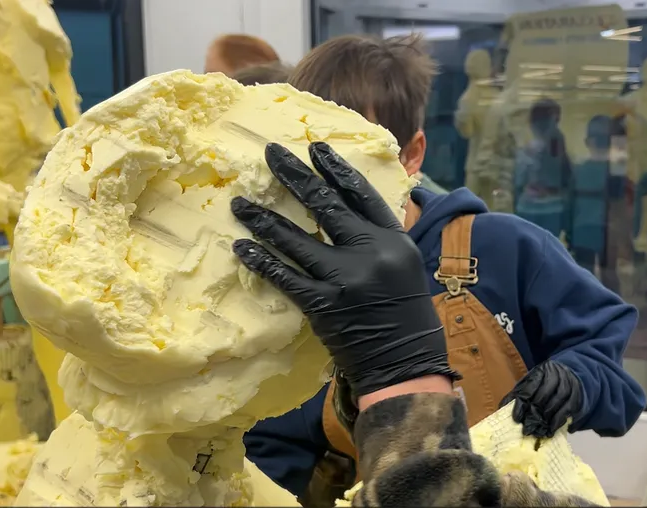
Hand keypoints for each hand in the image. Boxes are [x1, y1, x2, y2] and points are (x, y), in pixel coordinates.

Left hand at [230, 141, 458, 396]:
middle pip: (325, 204)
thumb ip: (379, 239)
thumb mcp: (404, 267)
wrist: (406, 367)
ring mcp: (345, 279)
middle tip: (270, 153)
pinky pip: (284, 277)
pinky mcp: (322, 306)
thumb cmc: (407, 318)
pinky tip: (242, 246)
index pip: (361, 193)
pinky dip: (262, 260)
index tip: (314, 149)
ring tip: (239, 203)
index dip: (336, 169)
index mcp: (395, 240)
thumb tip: (349, 210)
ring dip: (264, 219)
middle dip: (294, 176)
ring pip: (296, 239)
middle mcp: (371, 252)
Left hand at [500, 361, 582, 437]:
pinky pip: (567, 410)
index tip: (516, 419)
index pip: (530, 386)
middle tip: (527, 428)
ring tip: (537, 431)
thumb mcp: (530, 384)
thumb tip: (502, 408)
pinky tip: (550, 430)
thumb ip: (518, 394)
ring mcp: (569, 384)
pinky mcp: (577, 396)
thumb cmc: (545, 384)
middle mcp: (557, 374)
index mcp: (542, 370)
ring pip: (557, 402)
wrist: (572, 376)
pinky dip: (558, 422)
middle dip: (534, 413)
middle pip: (544, 394)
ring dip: (546, 419)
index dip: (522, 404)